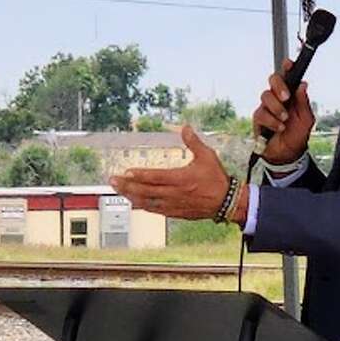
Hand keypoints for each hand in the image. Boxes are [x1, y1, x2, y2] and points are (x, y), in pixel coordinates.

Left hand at [110, 125, 234, 220]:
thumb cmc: (216, 179)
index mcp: (180, 178)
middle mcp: (174, 193)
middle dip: (127, 186)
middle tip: (113, 181)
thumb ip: (193, 142)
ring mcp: (173, 205)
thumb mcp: (207, 156)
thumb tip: (185, 127)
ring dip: (131, 196)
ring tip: (118, 191)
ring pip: (147, 202)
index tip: (126, 172)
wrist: (226, 202)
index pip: (154, 177)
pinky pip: (155, 210)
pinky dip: (142, 206)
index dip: (139, 175)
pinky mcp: (175, 213)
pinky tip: (134, 203)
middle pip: (146, 190)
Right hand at [252, 60, 314, 163]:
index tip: (289, 64)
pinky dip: (272, 121)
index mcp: (291, 94)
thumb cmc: (297, 135)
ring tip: (285, 119)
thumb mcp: (306, 119)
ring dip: (277, 108)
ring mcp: (267, 106)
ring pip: (266, 96)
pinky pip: (261, 113)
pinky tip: (279, 127)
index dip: (287, 67)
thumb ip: (304, 102)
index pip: (288, 76)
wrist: (287, 153)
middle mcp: (277, 97)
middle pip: (273, 79)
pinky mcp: (259, 117)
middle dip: (279, 86)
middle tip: (286, 97)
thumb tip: (303, 85)